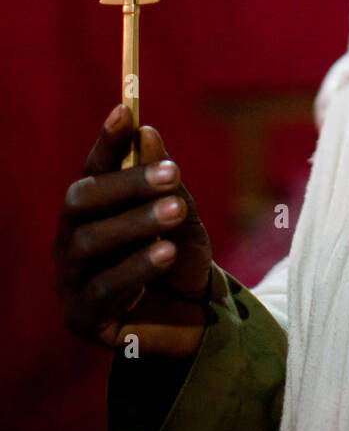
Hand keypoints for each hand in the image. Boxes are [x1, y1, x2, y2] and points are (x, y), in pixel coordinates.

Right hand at [53, 104, 213, 356]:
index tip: (126, 111)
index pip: (94, 168)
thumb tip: (147, 132)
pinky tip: (166, 253)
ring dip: (136, 222)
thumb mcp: (182, 214)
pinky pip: (103, 288)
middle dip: (126, 182)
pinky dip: (136, 267)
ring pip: (90, 242)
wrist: (194, 319)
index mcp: (92, 208)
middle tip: (171, 173)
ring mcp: (71, 278)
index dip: (107, 141)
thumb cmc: (180, 258)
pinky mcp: (81, 317)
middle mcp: (72, 238)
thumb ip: (164, 180)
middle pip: (82, 201)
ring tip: (176, 211)